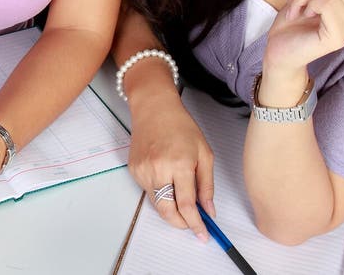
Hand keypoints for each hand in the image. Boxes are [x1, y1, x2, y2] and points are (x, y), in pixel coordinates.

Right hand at [128, 93, 214, 241]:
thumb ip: (207, 185)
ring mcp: (143, 170)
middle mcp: (159, 169)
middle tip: (191, 224)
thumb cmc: (181, 126)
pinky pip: (148, 191)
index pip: (187, 205)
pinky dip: (160, 191)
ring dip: (171, 206)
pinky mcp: (134, 170)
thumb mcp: (204, 152)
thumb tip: (208, 211)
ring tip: (180, 191)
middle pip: (168, 212)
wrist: (154, 108)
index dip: (195, 223)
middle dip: (181, 223)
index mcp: (180, 164)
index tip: (203, 234)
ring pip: (158, 204)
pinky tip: (165, 175)